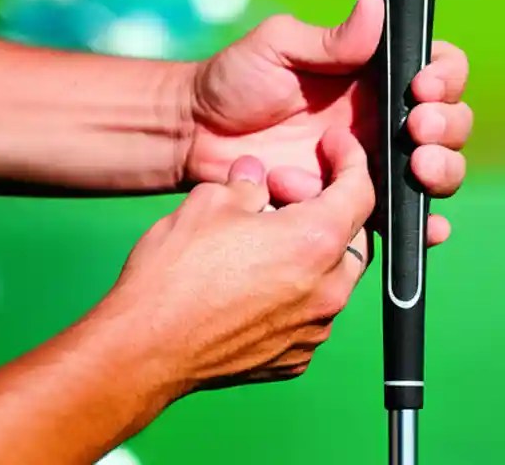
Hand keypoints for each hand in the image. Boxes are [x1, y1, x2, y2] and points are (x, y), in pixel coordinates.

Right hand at [106, 130, 373, 396]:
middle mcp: (327, 290)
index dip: (350, 160)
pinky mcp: (294, 358)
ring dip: (309, 252)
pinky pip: (309, 313)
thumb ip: (247, 184)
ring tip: (260, 240)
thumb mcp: (209, 203)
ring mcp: (313, 329)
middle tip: (279, 195)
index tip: (337, 146)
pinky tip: (252, 282)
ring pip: (331, 277)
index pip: (359, 191)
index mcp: (315, 242)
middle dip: (324, 208)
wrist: (144, 350)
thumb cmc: (174, 276)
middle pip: (351, 236)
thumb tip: (255, 177)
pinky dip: (293, 291)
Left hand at [183, 0, 471, 243]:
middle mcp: (387, 118)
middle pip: (450, 123)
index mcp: (378, 75)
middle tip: (416, 128)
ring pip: (439, 170)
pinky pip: (404, 217)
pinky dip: (425, 225)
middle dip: (447, 127)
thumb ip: (329, 38)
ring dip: (442, 170)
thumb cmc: (235, 80)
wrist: (195, 137)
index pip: (438, 69)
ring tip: (416, 168)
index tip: (421, 85)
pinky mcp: (358, 204)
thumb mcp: (278, 46)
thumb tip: (375, 5)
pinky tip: (427, 226)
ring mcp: (377, 163)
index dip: (445, 76)